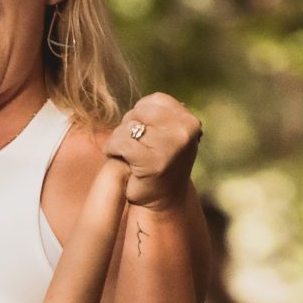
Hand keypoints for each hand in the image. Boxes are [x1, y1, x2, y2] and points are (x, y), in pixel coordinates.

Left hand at [102, 92, 202, 209]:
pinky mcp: (152, 162)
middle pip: (139, 112)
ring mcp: (170, 147)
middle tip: (130, 145)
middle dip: (128, 126)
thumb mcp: (169, 135)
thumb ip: (162, 116)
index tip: (142, 133)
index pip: (155, 100)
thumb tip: (145, 102)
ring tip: (123, 153)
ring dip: (118, 138)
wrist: (162, 202)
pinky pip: (121, 142)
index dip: (141, 114)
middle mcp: (184, 131)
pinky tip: (114, 156)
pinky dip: (112, 148)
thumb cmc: (161, 165)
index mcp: (190, 121)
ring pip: (128, 126)